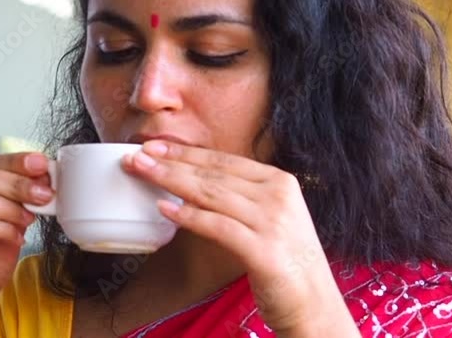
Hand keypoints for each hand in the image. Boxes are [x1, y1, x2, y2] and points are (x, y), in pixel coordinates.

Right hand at [0, 151, 53, 332]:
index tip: (41, 164)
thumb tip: (42, 174)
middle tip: (43, 194)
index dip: (13, 161)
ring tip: (28, 219)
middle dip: (15, 183)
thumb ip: (15, 197)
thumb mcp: (5, 220)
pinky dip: (0, 228)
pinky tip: (16, 237)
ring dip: (8, 206)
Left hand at [121, 141, 353, 334]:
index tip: (155, 146)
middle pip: (214, 174)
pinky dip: (189, 216)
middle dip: (172, 163)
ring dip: (172, 181)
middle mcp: (278, 196)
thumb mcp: (268, 219)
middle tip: (136, 156)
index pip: (224, 161)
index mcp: (279, 182)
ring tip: (142, 174)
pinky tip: (165, 209)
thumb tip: (193, 184)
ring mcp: (273, 222)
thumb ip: (240, 199)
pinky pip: (219, 227)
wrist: (315, 304)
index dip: (187, 152)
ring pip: (212, 194)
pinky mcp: (264, 251)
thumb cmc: (285, 263)